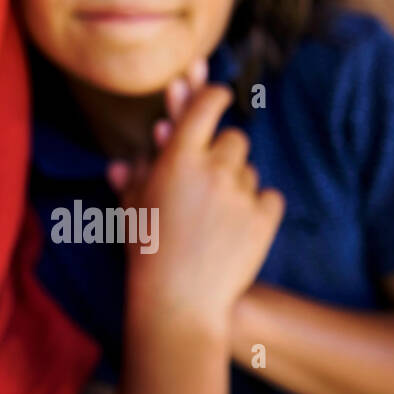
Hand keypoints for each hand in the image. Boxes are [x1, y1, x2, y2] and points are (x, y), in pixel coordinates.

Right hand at [120, 78, 284, 330]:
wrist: (178, 300)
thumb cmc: (146, 250)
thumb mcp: (132, 206)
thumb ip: (133, 176)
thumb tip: (124, 162)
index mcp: (177, 157)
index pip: (206, 104)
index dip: (213, 93)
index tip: (217, 93)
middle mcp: (213, 168)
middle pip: (234, 138)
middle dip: (222, 151)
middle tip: (208, 175)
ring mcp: (242, 192)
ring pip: (250, 170)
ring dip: (237, 182)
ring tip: (214, 214)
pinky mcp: (265, 218)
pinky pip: (270, 197)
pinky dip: (257, 206)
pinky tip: (237, 226)